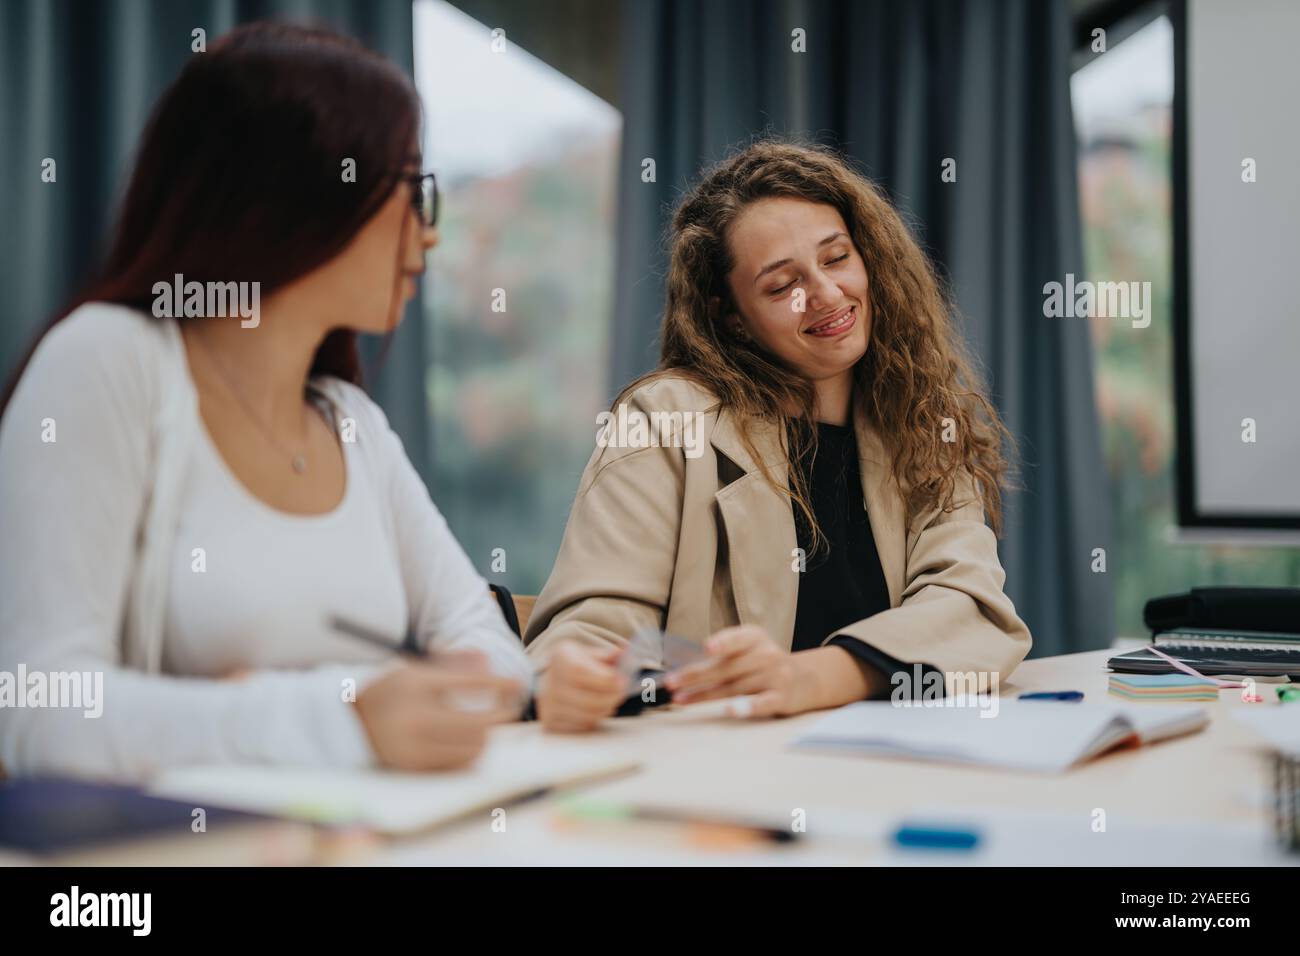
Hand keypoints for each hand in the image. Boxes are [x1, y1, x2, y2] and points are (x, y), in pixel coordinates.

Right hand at [355, 656, 521, 770]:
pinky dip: (470, 752)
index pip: (471, 683)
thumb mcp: (417, 667)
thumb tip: (488, 660)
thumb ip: (453, 663)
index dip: (500, 684)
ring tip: (489, 726)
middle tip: (510, 709)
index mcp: (417, 684)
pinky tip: (471, 742)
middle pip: (478, 721)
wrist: (351, 719)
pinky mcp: (414, 765)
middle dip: (501, 715)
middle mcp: (415, 715)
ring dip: (488, 736)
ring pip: (472, 746)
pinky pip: (457, 763)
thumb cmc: (393, 690)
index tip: (516, 684)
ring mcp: (414, 744)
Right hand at [536, 642, 626, 732]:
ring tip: (611, 700)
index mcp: (560, 659)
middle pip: (586, 699)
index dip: (605, 679)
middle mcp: (550, 682)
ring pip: (586, 716)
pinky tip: (598, 710)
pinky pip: (581, 727)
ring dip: (606, 710)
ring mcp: (548, 704)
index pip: (580, 672)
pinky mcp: (551, 722)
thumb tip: (626, 653)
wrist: (552, 680)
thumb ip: (609, 655)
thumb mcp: (591, 654)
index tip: (622, 681)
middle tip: (621, 693)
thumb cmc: (576, 665)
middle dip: (611, 698)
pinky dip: (594, 720)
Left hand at [663, 625, 803, 717]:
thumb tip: (684, 668)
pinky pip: (760, 703)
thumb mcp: (749, 649)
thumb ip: (724, 654)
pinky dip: (745, 707)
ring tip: (681, 699)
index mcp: (755, 638)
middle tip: (671, 683)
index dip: (723, 642)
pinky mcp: (781, 698)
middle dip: (695, 675)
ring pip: (734, 687)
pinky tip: (730, 710)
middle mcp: (766, 654)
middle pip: (727, 667)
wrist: (805, 679)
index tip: (707, 648)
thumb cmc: (765, 664)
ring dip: (704, 695)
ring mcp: (775, 677)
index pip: (737, 639)